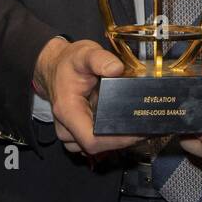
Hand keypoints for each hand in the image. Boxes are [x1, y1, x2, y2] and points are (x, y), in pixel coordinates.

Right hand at [34, 38, 147, 156]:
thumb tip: (116, 68)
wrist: (54, 66)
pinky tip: (124, 124)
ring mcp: (70, 133)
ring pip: (97, 147)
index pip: (92, 140)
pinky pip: (95, 142)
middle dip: (123, 140)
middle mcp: (66, 127)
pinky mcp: (76, 133)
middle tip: (146, 127)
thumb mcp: (84, 54)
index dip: (116, 141)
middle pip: (97, 146)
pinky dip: (110, 137)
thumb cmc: (69, 62)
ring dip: (117, 140)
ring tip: (137, 125)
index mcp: (67, 111)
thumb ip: (100, 59)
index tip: (138, 133)